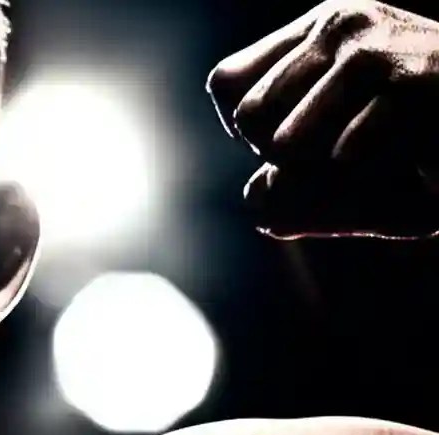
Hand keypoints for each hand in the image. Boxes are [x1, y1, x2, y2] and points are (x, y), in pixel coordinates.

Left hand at [207, 1, 438, 239]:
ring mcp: (376, 48)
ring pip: (284, 144)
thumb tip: (258, 200)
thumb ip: (294, 189)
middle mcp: (343, 24)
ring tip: (388, 157)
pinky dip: (374, 178)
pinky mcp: (410, 81)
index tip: (295, 143)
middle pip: (248, 120)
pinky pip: (341, 159)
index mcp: (323, 28)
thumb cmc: (430, 156)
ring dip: (331, 175)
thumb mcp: (350, 164)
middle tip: (354, 155)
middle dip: (288, 161)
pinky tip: (417, 160)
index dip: (247, 128)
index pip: (226, 84)